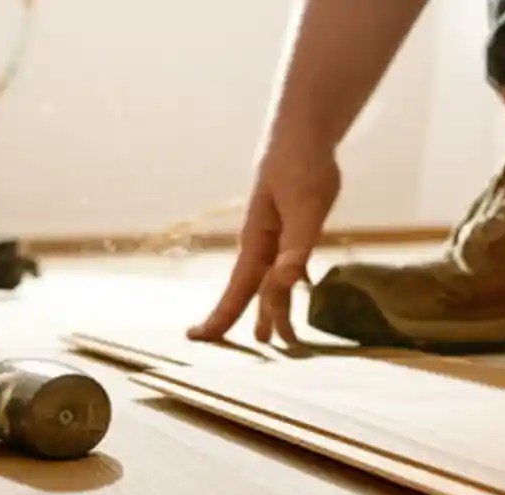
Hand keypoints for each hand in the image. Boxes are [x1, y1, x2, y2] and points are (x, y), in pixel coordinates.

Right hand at [187, 140, 340, 345]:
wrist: (303, 133)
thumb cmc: (302, 167)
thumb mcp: (305, 208)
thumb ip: (297, 247)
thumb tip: (286, 284)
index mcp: (259, 242)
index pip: (238, 289)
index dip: (222, 316)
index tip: (199, 338)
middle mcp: (263, 242)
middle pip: (252, 291)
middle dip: (247, 320)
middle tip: (248, 350)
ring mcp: (277, 234)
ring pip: (272, 280)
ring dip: (275, 308)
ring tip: (278, 337)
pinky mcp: (292, 225)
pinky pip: (288, 263)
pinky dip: (290, 282)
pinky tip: (300, 288)